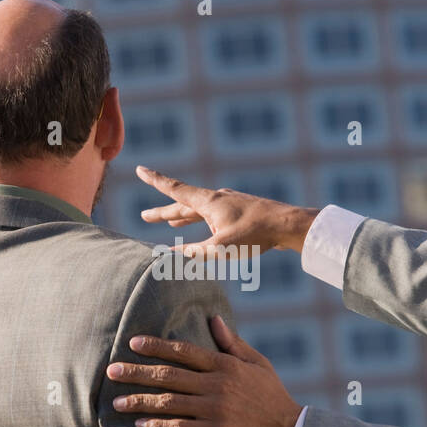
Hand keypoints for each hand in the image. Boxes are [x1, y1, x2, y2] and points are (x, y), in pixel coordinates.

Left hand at [107, 315, 301, 426]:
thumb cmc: (273, 396)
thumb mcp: (258, 364)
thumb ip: (233, 343)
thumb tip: (214, 319)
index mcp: (225, 365)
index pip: (184, 351)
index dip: (156, 346)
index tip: (133, 343)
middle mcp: (217, 384)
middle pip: (169, 375)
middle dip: (137, 372)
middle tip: (111, 370)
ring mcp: (215, 409)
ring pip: (169, 402)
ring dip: (139, 401)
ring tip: (116, 401)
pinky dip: (157, 425)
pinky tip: (139, 425)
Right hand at [136, 166, 318, 257]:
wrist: (287, 225)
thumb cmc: (254, 235)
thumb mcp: (220, 248)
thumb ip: (193, 253)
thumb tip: (168, 257)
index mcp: (208, 202)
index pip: (174, 189)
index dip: (155, 180)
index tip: (139, 169)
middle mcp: (216, 198)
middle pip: (183, 203)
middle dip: (163, 211)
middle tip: (145, 216)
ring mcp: (229, 203)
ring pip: (199, 209)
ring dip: (183, 216)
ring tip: (170, 221)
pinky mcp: (240, 211)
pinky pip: (213, 214)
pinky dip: (202, 219)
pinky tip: (206, 226)